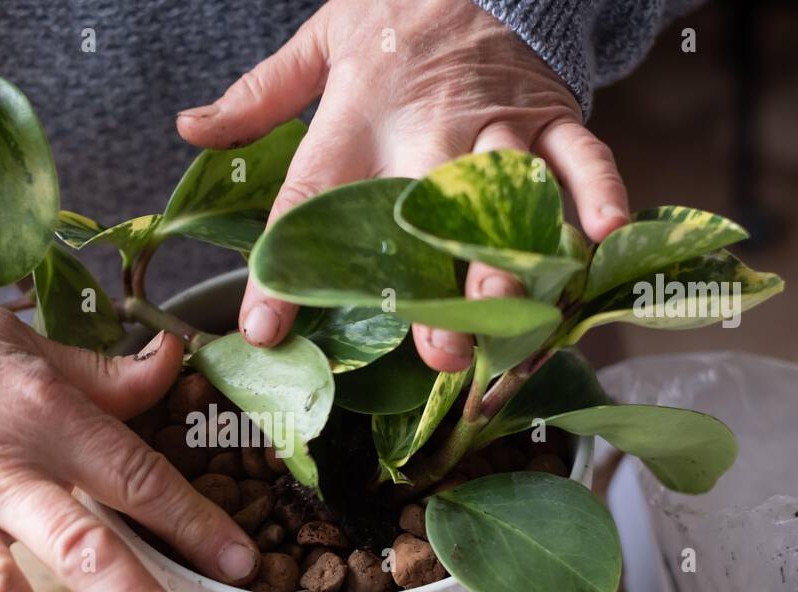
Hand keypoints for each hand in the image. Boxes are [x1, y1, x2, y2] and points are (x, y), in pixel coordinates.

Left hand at [177, 0, 629, 372]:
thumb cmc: (395, 8)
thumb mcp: (320, 40)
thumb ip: (258, 95)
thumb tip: (190, 129)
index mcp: (358, 119)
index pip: (310, 199)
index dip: (284, 268)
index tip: (263, 327)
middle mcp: (426, 130)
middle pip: (421, 213)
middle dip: (431, 284)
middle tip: (434, 352)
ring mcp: (495, 125)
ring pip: (504, 195)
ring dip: (508, 258)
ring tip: (508, 316)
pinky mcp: (549, 115)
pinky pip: (581, 156)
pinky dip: (600, 192)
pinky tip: (607, 239)